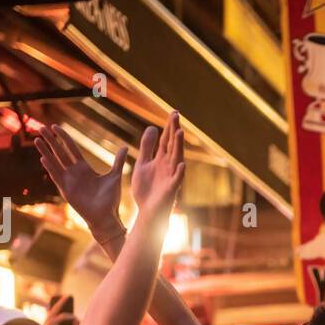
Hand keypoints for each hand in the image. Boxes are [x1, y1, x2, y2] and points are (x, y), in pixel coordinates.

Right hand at [36, 125, 127, 240]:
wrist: (106, 216)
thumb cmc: (110, 199)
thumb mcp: (114, 176)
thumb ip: (117, 162)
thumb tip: (125, 147)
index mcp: (84, 168)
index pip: (71, 148)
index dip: (63, 137)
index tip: (55, 126)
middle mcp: (74, 172)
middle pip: (59, 152)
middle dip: (51, 140)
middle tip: (41, 128)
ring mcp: (68, 181)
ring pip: (54, 162)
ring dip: (45, 151)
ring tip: (37, 139)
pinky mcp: (66, 190)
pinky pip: (56, 176)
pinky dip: (50, 167)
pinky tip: (43, 158)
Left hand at [131, 112, 186, 227]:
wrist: (147, 212)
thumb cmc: (147, 190)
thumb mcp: (142, 164)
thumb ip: (147, 148)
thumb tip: (151, 128)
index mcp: (161, 160)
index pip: (166, 140)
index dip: (169, 127)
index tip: (173, 112)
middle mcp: (168, 166)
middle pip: (172, 145)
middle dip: (173, 130)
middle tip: (175, 115)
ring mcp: (171, 177)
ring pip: (176, 159)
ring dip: (178, 147)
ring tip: (179, 133)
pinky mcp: (171, 190)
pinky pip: (177, 181)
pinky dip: (180, 173)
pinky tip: (182, 165)